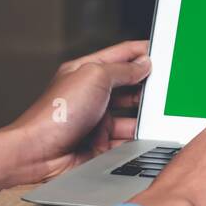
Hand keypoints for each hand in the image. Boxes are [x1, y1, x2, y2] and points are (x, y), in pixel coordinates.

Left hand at [9, 39, 151, 179]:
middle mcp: (91, 95)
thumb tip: (143, 63)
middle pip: (128, 87)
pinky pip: (125, 141)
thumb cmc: (55, 113)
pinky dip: (137, 140)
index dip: (141, 51)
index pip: (120, 55)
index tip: (163, 51)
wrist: (38, 154)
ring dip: (143, 117)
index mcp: (87, 72)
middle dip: (147, 87)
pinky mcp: (99, 145)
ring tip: (157, 116)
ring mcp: (96, 121)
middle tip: (167, 87)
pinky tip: (146, 137)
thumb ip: (122, 69)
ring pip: (130, 116)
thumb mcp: (94, 77)